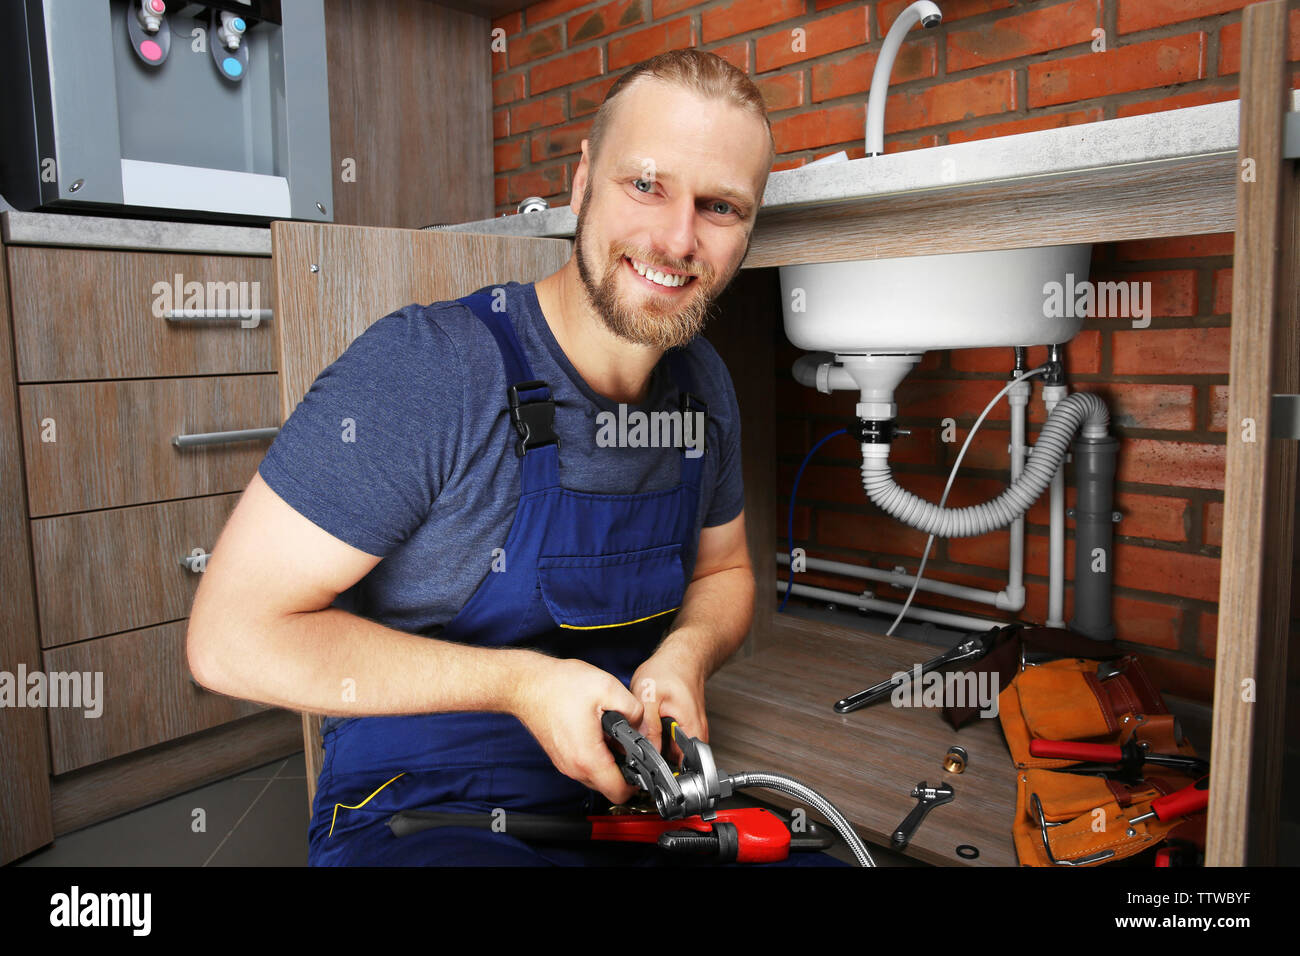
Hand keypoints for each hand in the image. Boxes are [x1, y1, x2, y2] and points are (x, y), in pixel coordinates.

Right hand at [509, 654, 643, 804]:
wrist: (526, 684)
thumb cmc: (558, 685)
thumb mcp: (607, 688)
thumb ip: (633, 708)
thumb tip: (641, 723)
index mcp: (588, 758)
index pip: (619, 793)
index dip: (638, 783)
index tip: (644, 766)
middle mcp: (574, 767)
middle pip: (609, 786)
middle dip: (625, 769)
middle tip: (631, 744)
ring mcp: (565, 763)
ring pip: (597, 776)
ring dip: (610, 762)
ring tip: (614, 735)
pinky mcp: (561, 756)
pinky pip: (585, 766)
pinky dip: (597, 756)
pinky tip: (599, 732)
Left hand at [629, 642, 708, 763]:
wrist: (682, 657)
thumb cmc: (670, 670)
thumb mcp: (649, 697)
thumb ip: (648, 726)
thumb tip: (643, 751)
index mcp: (691, 730)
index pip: (683, 768)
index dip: (663, 775)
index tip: (646, 773)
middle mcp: (695, 734)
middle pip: (675, 763)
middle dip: (655, 760)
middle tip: (638, 748)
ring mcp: (691, 731)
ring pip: (670, 752)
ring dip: (656, 747)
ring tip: (643, 731)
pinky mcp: (684, 727)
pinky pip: (670, 742)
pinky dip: (657, 737)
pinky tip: (649, 725)